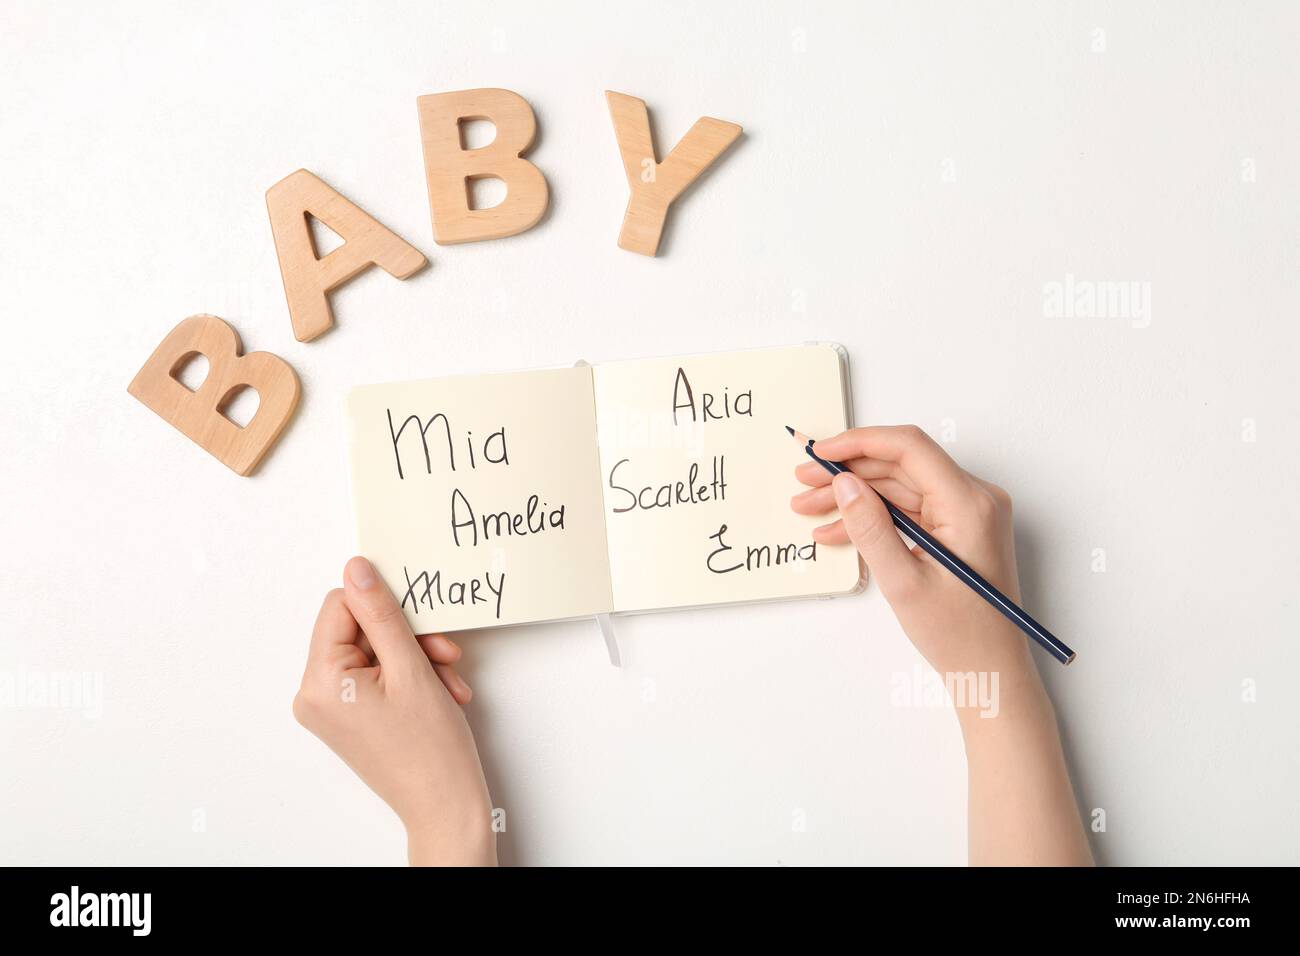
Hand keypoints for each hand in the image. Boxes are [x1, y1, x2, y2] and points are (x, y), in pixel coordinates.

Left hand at [292, 556, 495, 865]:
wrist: (445, 805)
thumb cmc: (430, 749)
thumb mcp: (410, 667)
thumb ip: (382, 613)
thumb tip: (357, 568)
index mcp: (320, 681)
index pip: (341, 606)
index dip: (385, 608)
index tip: (420, 622)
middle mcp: (314, 695)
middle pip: (359, 629)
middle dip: (408, 637)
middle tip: (443, 654)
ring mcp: (330, 708)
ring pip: (374, 650)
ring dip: (415, 657)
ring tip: (445, 680)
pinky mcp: (347, 715)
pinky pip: (375, 674)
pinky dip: (409, 675)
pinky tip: (438, 690)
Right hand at [791, 424, 1029, 680]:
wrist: (992, 672)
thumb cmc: (960, 636)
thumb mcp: (904, 583)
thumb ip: (870, 528)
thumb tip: (843, 483)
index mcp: (970, 505)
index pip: (909, 448)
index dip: (858, 443)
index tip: (820, 452)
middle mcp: (975, 499)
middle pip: (900, 466)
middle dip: (848, 472)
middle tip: (803, 483)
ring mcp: (968, 513)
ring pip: (900, 487)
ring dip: (854, 496)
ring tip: (809, 509)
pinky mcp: (958, 528)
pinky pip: (909, 509)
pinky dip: (873, 517)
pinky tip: (836, 530)